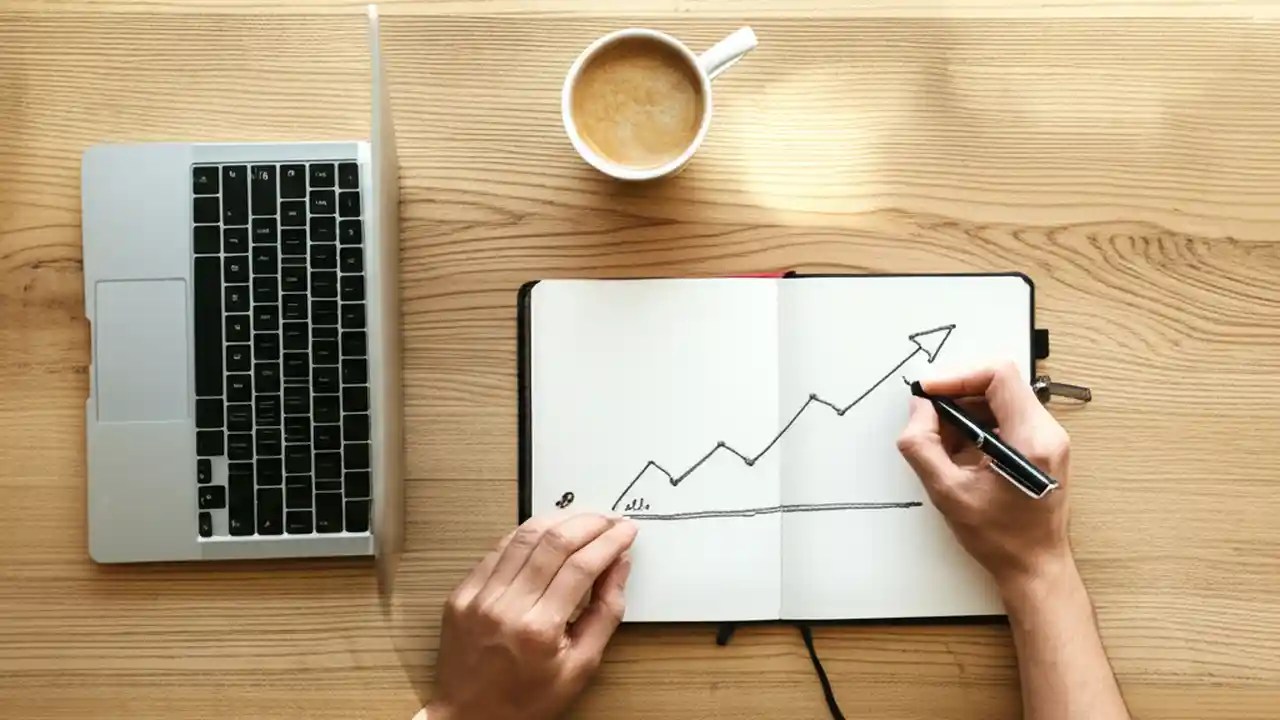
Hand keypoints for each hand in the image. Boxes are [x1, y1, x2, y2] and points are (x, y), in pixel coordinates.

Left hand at [427, 513, 637, 719]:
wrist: (470, 718)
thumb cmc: (526, 700)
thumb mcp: (580, 667)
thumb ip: (605, 613)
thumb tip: (619, 566)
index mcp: (538, 630)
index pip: (582, 567)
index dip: (610, 542)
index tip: (626, 531)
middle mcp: (505, 607)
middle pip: (554, 542)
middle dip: (589, 523)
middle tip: (609, 521)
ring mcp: (479, 597)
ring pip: (524, 537)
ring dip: (558, 520)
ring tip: (582, 520)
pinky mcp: (463, 593)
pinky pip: (498, 549)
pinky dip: (526, 535)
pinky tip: (546, 533)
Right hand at [896, 362, 1071, 592]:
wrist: (1034, 566)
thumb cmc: (1001, 539)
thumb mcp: (948, 493)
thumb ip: (923, 446)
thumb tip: (918, 410)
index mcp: (1032, 440)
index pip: (998, 376)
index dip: (957, 376)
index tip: (928, 392)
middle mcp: (1048, 432)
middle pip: (998, 383)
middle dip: (956, 394)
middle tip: (928, 415)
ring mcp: (1048, 438)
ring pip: (999, 398)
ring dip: (964, 410)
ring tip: (940, 439)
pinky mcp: (1040, 446)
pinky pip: (1004, 416)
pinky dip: (976, 424)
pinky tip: (957, 449)